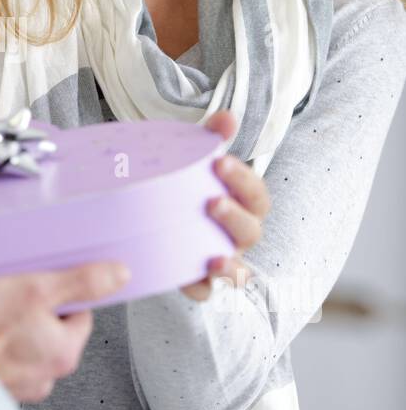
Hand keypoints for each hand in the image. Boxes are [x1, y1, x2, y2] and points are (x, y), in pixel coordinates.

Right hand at [0, 261, 130, 402]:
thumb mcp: (34, 290)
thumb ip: (80, 282)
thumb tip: (119, 274)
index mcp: (64, 351)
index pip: (78, 313)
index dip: (56, 294)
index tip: (36, 287)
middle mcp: (46, 376)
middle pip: (49, 330)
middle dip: (29, 314)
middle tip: (6, 299)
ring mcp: (18, 386)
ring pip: (22, 346)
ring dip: (8, 332)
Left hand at [180, 109, 269, 300]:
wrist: (152, 214)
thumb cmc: (185, 185)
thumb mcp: (192, 159)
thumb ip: (210, 137)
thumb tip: (227, 117)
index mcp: (243, 204)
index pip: (256, 194)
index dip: (244, 179)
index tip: (220, 161)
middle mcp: (237, 235)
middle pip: (251, 231)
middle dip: (235, 217)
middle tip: (212, 202)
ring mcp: (221, 259)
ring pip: (238, 269)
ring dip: (230, 265)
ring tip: (214, 259)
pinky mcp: (198, 280)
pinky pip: (206, 291)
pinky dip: (202, 287)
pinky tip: (190, 278)